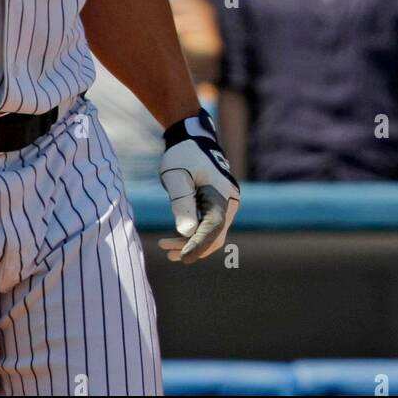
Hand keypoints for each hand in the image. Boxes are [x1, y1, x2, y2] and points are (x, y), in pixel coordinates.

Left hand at [158, 111, 239, 262]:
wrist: (192, 141)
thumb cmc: (182, 156)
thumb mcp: (176, 177)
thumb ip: (181, 203)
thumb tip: (187, 233)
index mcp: (222, 193)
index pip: (213, 227)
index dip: (198, 244)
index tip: (181, 257)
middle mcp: (230, 201)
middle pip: (215, 235)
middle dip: (193, 247)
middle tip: (167, 252)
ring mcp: (228, 204)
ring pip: (214, 234)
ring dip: (193, 244)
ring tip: (166, 249)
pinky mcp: (221, 206)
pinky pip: (211, 227)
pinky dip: (196, 236)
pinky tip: (177, 239)